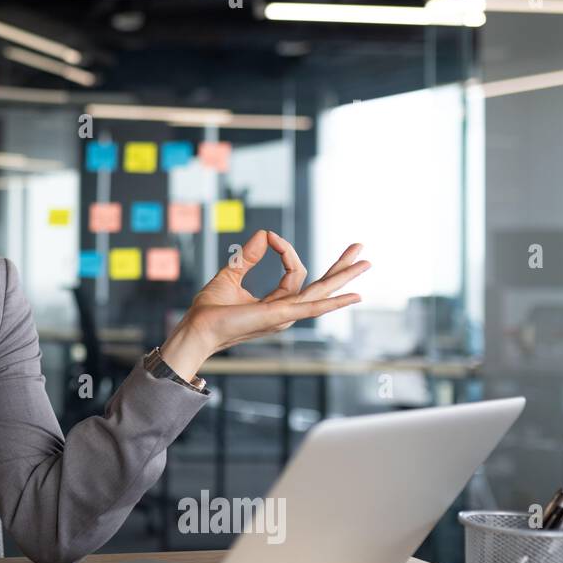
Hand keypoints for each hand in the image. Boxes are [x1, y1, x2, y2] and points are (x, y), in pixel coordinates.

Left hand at [163, 230, 369, 376]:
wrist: (197, 328)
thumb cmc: (209, 310)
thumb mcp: (231, 274)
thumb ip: (249, 257)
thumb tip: (264, 234)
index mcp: (276, 303)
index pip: (294, 273)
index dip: (286, 251)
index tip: (272, 237)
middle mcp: (286, 311)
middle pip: (320, 286)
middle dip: (340, 267)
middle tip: (360, 249)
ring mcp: (285, 315)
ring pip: (322, 293)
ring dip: (343, 276)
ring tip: (365, 262)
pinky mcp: (280, 316)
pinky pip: (312, 307)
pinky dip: (334, 302)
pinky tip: (354, 296)